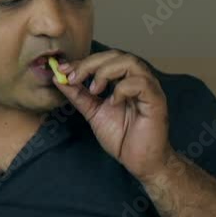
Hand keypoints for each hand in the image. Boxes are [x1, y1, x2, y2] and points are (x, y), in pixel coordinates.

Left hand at [54, 51, 173, 179]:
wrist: (140, 161)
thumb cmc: (122, 137)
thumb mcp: (93, 112)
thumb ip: (78, 95)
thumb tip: (59, 78)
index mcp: (124, 79)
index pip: (104, 59)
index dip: (82, 62)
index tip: (62, 70)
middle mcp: (138, 79)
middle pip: (116, 55)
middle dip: (90, 63)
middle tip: (74, 77)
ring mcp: (149, 88)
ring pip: (130, 62)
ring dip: (105, 72)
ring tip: (94, 90)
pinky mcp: (156, 100)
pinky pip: (141, 83)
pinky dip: (122, 89)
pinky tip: (113, 102)